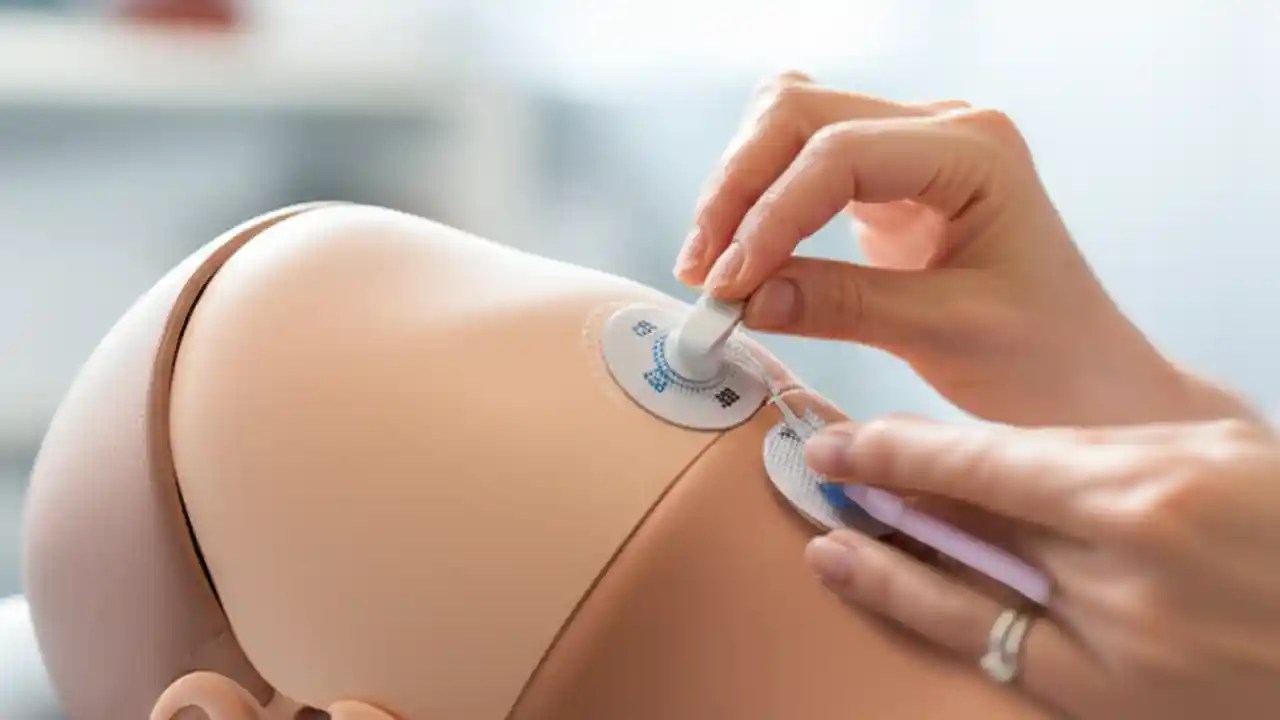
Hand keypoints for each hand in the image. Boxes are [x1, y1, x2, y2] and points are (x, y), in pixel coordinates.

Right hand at [675, 72, 1249, 424]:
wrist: (1087, 383)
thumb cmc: (1047, 360)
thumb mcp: (946, 333)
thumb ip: (841, 304)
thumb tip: (740, 297)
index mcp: (975, 150)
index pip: (839, 155)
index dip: (770, 216)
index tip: (726, 286)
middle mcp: (942, 129)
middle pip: (799, 114)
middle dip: (738, 190)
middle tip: (702, 272)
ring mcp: (912, 150)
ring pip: (788, 126)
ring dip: (739, 190)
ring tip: (711, 267)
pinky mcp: (887, 184)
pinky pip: (801, 166)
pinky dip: (760, 204)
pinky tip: (742, 257)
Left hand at [801, 416, 1279, 718]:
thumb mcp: (1217, 452)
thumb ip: (1102, 455)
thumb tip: (994, 457)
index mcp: (1149, 497)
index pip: (980, 465)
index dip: (895, 451)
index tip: (841, 438)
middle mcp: (1122, 581)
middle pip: (962, 533)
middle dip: (879, 502)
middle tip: (819, 474)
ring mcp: (1119, 658)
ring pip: (966, 609)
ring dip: (887, 575)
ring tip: (830, 549)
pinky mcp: (1119, 710)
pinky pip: (1007, 664)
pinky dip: (946, 629)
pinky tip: (904, 604)